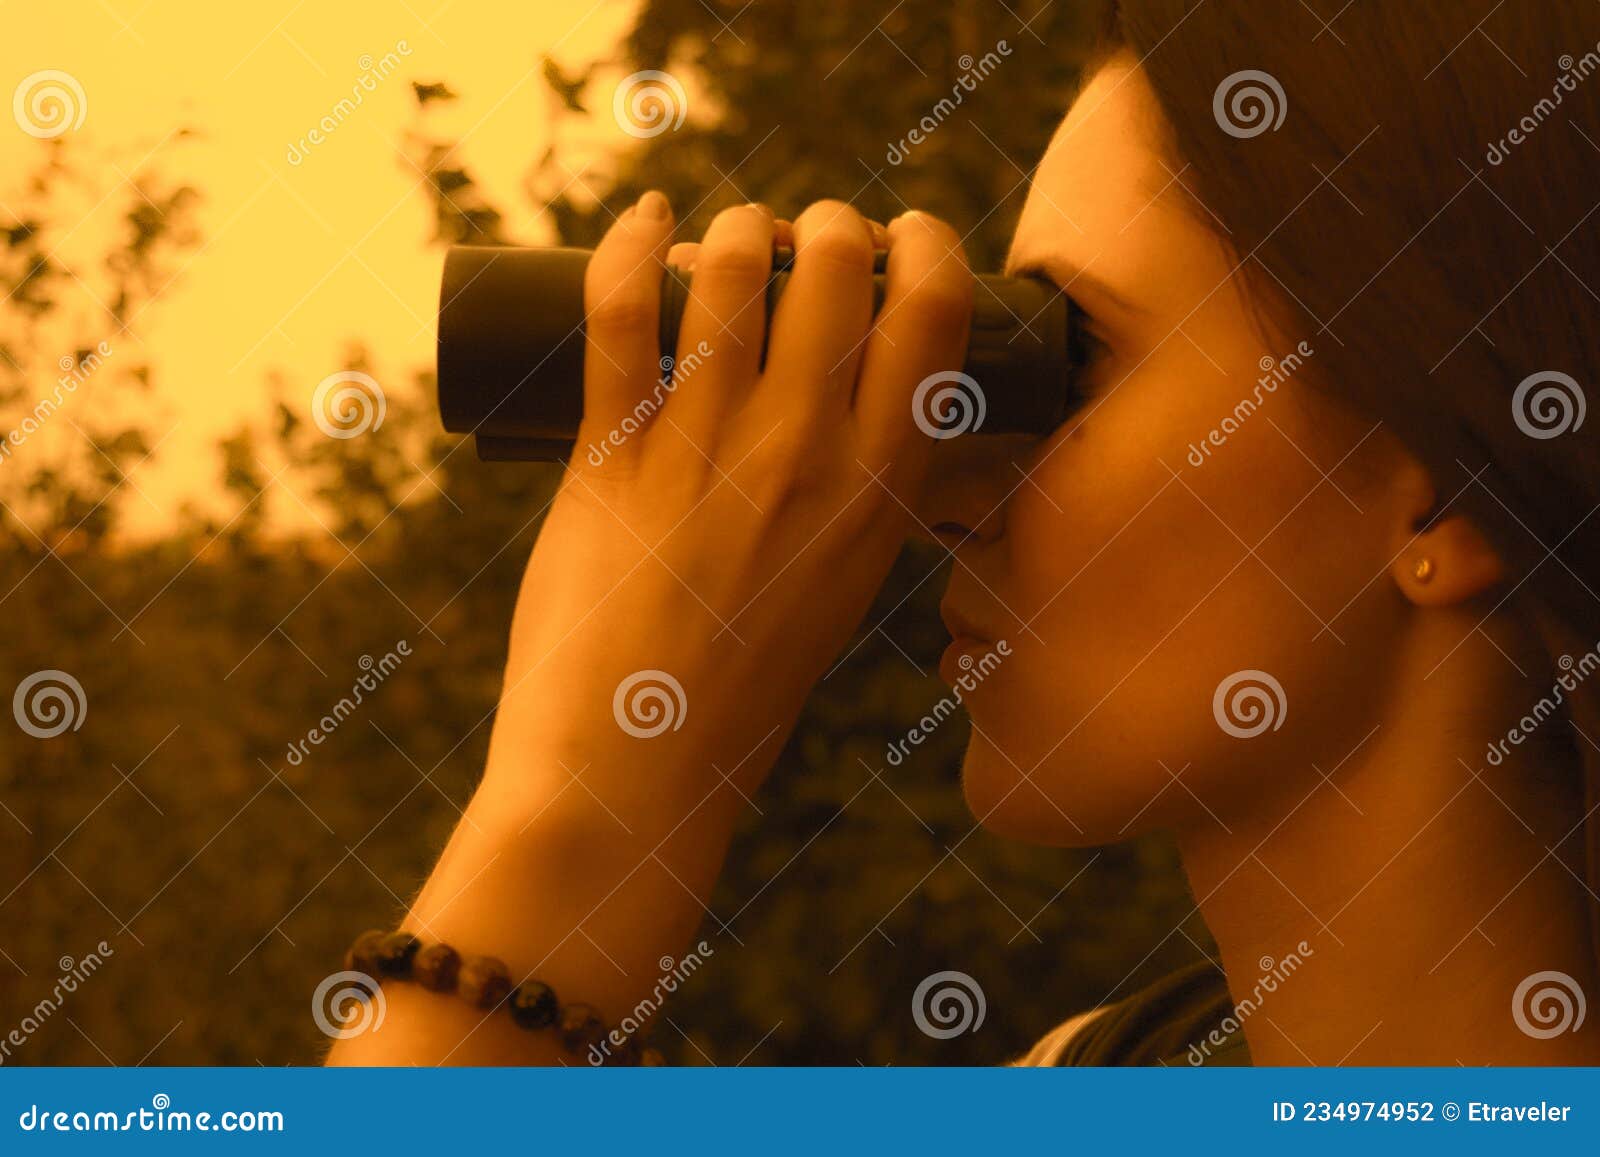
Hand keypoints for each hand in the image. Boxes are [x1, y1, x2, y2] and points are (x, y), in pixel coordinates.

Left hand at [488, 193, 973, 813]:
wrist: (636, 767)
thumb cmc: (742, 686)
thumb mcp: (843, 585)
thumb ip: (857, 496)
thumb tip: (849, 408)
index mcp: (882, 486)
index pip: (934, 310)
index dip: (925, 244)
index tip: (899, 237)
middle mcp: (806, 449)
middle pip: (835, 263)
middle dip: (825, 222)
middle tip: (803, 239)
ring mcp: (706, 445)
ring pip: (731, 267)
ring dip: (732, 228)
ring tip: (727, 241)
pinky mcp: (612, 452)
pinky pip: (622, 307)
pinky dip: (630, 243)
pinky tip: (643, 221)